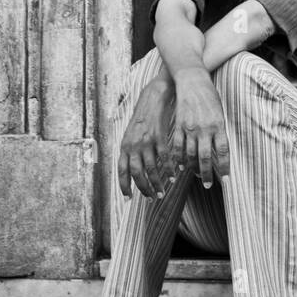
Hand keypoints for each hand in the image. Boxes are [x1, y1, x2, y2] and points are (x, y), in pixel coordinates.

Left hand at [118, 78, 176, 197]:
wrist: (153, 98)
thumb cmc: (143, 116)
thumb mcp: (131, 133)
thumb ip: (131, 149)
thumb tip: (132, 166)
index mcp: (125, 146)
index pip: (122, 171)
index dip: (124, 186)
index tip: (128, 198)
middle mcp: (134, 145)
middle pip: (137, 173)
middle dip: (144, 188)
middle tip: (152, 197)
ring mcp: (147, 142)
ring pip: (152, 168)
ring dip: (158, 182)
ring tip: (163, 191)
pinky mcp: (160, 137)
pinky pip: (165, 158)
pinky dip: (170, 169)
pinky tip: (174, 176)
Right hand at [170, 67, 230, 187]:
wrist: (193, 82)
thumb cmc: (210, 98)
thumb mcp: (220, 114)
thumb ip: (220, 132)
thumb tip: (220, 151)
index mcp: (219, 126)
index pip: (224, 151)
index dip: (224, 167)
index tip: (225, 179)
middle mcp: (205, 129)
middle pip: (206, 157)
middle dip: (207, 174)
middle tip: (208, 185)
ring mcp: (191, 128)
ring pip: (190, 154)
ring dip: (193, 168)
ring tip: (196, 176)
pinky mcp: (179, 126)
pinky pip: (177, 146)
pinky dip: (179, 158)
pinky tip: (181, 166)